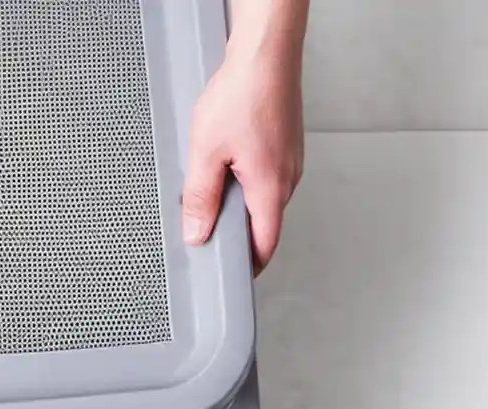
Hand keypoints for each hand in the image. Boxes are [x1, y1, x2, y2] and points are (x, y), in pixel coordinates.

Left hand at [182, 50, 303, 273]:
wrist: (265, 55)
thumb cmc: (243, 94)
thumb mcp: (205, 152)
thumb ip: (200, 197)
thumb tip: (197, 231)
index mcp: (270, 188)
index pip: (265, 244)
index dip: (249, 265)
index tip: (233, 274)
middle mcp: (287, 178)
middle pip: (264, 223)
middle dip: (239, 232)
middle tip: (210, 231)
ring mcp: (290, 160)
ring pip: (265, 197)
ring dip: (241, 203)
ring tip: (214, 189)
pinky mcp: (286, 144)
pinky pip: (267, 175)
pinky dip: (248, 179)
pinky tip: (228, 163)